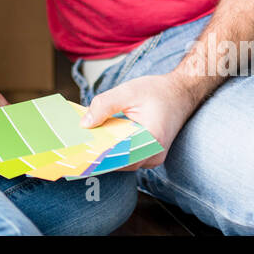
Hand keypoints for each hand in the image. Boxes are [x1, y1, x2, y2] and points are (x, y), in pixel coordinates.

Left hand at [78, 72, 201, 170]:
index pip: (118, 157)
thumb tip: (84, 124)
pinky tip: (96, 138)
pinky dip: (112, 147)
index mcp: (152, 141)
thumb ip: (104, 105)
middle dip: (96, 153)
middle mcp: (152, 155)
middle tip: (72, 146)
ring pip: (120, 160)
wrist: (181, 92)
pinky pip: (125, 155)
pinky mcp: (147, 153)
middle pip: (118, 161)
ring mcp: (151, 157)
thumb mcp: (128, 91)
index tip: (76, 153)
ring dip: (103, 151)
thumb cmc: (159, 91)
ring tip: (81, 141)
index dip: (96, 156)